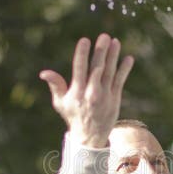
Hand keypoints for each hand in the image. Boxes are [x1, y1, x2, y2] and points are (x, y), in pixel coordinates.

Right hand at [40, 33, 133, 147]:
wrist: (89, 136)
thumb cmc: (73, 115)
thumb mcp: (60, 102)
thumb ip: (55, 85)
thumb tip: (44, 73)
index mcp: (77, 92)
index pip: (79, 69)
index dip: (82, 54)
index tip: (85, 40)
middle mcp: (91, 93)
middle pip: (97, 68)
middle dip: (100, 51)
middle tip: (104, 36)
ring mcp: (105, 95)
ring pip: (110, 72)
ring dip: (113, 57)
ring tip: (115, 42)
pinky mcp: (115, 98)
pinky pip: (120, 81)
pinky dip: (124, 70)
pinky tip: (128, 58)